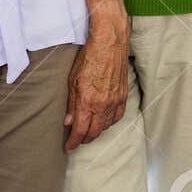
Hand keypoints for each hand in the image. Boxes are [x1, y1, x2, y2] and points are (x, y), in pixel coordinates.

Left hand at [63, 9, 129, 150]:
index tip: (68, 147)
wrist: (110, 43)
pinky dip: (109, 123)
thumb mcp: (72, 79)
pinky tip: (104, 122)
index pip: (80, 130)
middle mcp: (102, 104)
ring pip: (106, 126)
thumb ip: (71, 103)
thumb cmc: (89, 57)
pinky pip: (117, 117)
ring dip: (97, 132)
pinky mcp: (123, 96)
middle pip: (94, 132)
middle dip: (84, 139)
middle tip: (77, 141)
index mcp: (87, 101)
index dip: (73, 142)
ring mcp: (114, 101)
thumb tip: (68, 121)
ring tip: (89, 132)